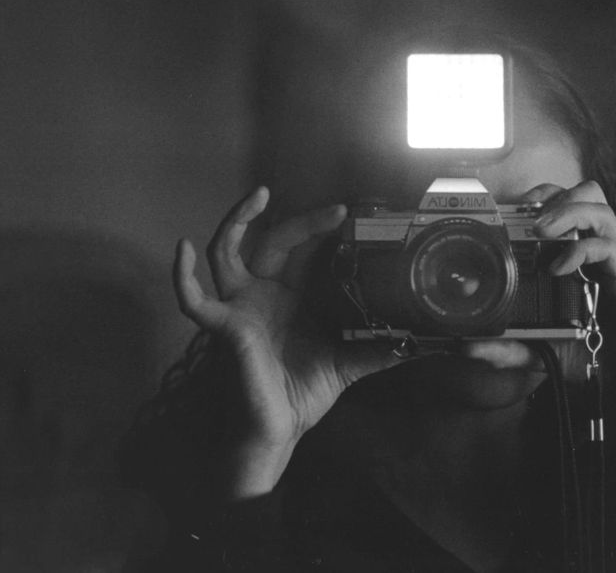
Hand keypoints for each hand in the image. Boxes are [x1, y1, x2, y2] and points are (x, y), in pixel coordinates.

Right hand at [174, 187, 401, 497]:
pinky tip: (182, 249)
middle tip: (334, 211)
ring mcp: (240, 307)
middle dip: (302, 221)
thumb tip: (421, 343)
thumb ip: (382, 349)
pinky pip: (193, 300)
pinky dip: (183, 275)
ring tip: (258, 195)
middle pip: (274, 241)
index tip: (352, 216)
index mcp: (293, 297)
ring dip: (237, 221)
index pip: (306, 252)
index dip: (325, 231)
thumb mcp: (351, 363)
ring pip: (227, 252)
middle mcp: (264, 294)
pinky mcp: (224, 328)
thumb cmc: (304, 393)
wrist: (277, 430)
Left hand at [526, 180, 615, 408]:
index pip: (569, 205)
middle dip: (556, 195)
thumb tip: (467, 346)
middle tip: (527, 215)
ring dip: (567, 212)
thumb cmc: (594, 363)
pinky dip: (580, 249)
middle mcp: (607, 254)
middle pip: (589, 195)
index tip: (512, 208)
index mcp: (587, 258)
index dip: (542, 198)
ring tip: (540, 230)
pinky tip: (558, 266)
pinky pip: (608, 248)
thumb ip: (506, 346)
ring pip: (601, 211)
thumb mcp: (540, 351)